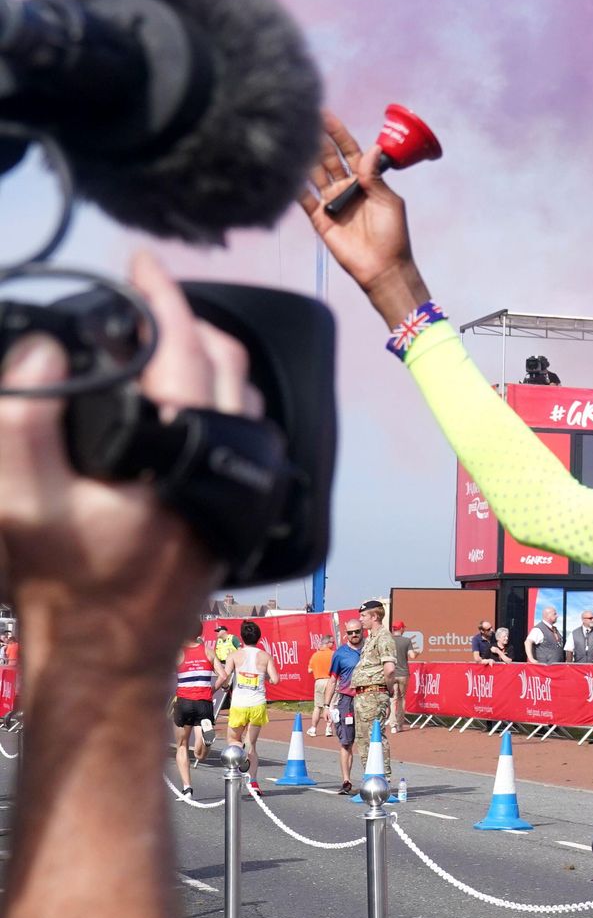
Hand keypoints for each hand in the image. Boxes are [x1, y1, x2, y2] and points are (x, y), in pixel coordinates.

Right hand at [0, 252, 259, 670]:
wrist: (109, 654)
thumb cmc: (68, 584)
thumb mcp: (20, 502)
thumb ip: (22, 421)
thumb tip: (44, 352)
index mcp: (183, 450)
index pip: (184, 349)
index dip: (161, 297)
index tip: (140, 263)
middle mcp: (228, 462)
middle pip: (226, 363)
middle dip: (187, 319)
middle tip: (144, 296)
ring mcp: (243, 484)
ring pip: (242, 396)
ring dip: (205, 358)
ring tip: (157, 336)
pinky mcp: (241, 503)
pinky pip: (241, 430)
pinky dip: (213, 396)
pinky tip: (177, 395)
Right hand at [298, 111, 422, 323]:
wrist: (382, 268)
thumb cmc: (393, 235)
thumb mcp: (389, 202)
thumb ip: (375, 177)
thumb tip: (371, 148)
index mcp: (366, 181)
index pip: (349, 151)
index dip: (338, 133)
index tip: (326, 115)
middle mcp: (346, 187)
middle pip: (328, 158)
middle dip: (317, 139)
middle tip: (303, 119)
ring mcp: (331, 201)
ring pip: (314, 173)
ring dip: (304, 156)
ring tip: (291, 136)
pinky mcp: (319, 217)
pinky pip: (303, 198)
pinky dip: (293, 185)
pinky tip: (284, 168)